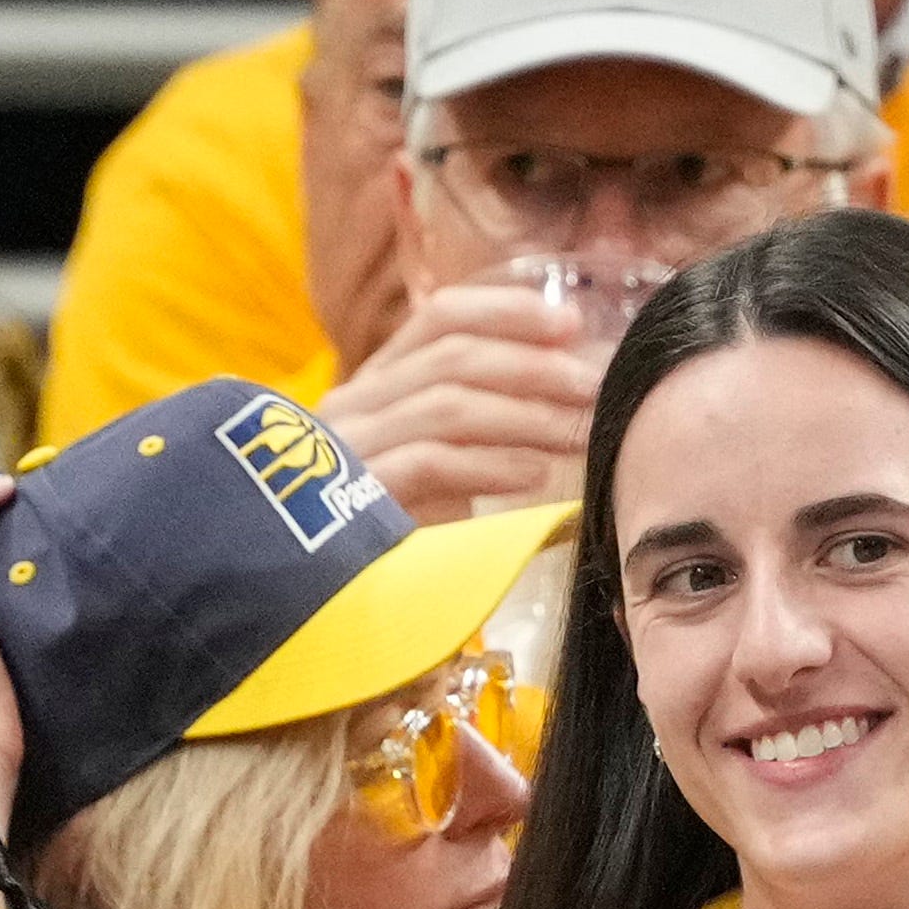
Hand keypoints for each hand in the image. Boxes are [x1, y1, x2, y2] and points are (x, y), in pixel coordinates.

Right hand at [313, 283, 602, 520]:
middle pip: (451, 355)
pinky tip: (536, 475)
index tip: (569, 323)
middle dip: (533, 365)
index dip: (507, 311)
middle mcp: (355, 404)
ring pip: (446, 405)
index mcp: (376, 384)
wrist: (314, 598)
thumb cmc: (388, 531)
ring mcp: (348, 449)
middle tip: (594, 384)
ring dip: (525, 414)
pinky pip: (430, 464)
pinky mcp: (351, 499)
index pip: (439, 317)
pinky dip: (492, 465)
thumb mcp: (433, 465)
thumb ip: (476, 426)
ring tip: (578, 430)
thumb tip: (566, 397)